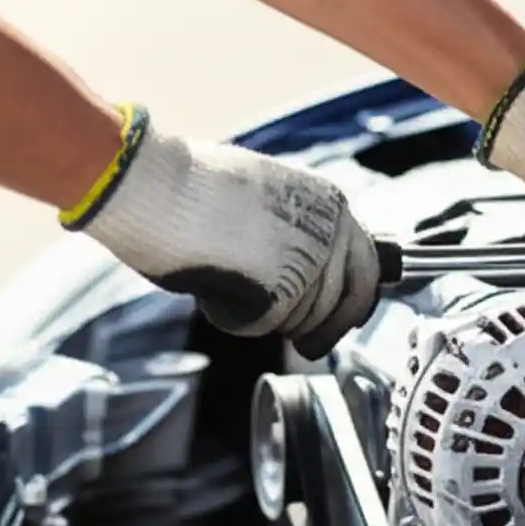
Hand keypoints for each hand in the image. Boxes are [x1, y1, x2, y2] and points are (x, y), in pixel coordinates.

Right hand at [60, 105, 378, 358]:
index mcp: (332, 204)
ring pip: (302, 319)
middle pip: (341, 305)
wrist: (157, 187)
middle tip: (297, 339)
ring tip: (230, 283)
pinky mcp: (281, 291)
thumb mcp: (269, 197)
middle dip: (319, 328)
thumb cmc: (194, 187)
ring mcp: (309, 262)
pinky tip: (215, 289)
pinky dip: (237, 317)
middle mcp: (332, 232)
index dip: (351, 304)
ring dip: (268, 316)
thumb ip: (299, 231)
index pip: (367, 270)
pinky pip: (265, 325)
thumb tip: (312, 269)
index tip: (338, 323)